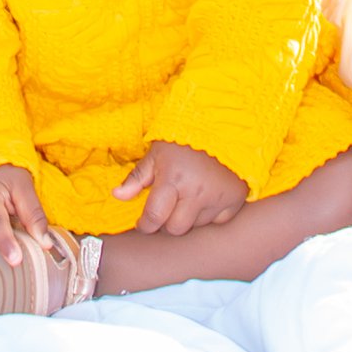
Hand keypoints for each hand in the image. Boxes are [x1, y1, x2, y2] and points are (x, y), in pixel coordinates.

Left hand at [112, 141, 246, 236]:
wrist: (223, 122)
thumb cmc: (184, 138)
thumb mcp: (157, 152)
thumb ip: (137, 177)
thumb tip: (117, 196)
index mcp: (173, 179)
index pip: (154, 218)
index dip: (145, 224)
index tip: (144, 222)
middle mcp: (196, 193)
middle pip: (175, 228)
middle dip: (166, 221)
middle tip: (167, 206)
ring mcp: (217, 198)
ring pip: (196, 226)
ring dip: (188, 217)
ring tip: (188, 195)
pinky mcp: (234, 200)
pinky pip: (217, 221)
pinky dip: (209, 215)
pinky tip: (206, 196)